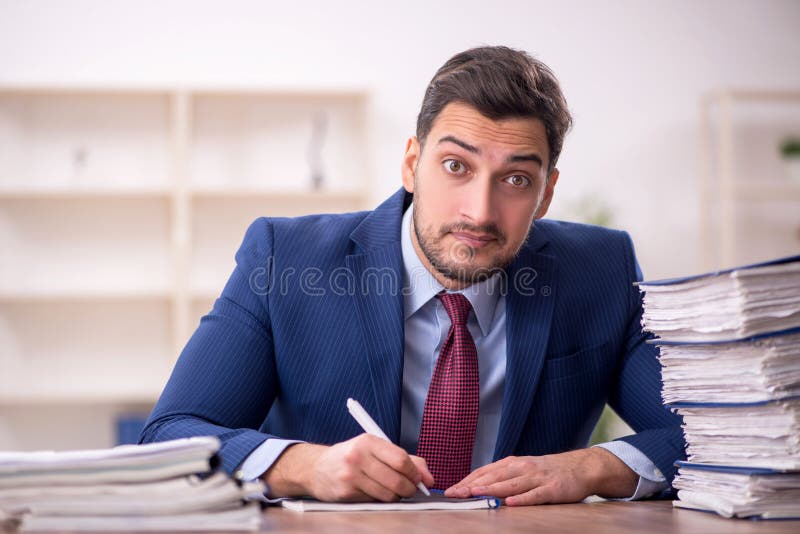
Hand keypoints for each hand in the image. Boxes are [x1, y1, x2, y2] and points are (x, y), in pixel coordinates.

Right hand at [264, 434, 433, 501]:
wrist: (317, 469)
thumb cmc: (352, 457)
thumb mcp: (375, 449)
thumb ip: (405, 459)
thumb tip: (428, 478)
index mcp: (368, 441)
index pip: (401, 459)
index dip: (415, 473)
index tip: (421, 479)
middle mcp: (358, 457)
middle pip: (397, 479)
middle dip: (410, 488)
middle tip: (411, 489)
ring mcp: (350, 476)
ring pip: (388, 494)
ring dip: (397, 496)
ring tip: (393, 491)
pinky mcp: (346, 492)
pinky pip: (375, 501)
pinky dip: (381, 500)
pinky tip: (376, 493)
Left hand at [444, 448, 637, 505]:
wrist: (581, 467)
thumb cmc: (547, 471)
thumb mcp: (522, 469)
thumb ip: (503, 477)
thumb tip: (476, 486)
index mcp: (512, 463)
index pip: (484, 472)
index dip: (466, 481)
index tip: (450, 490)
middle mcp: (522, 467)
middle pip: (493, 477)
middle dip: (472, 485)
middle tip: (454, 494)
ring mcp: (537, 477)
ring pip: (510, 484)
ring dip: (491, 489)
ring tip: (474, 494)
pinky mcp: (552, 489)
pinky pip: (535, 495)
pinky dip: (522, 499)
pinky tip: (509, 503)